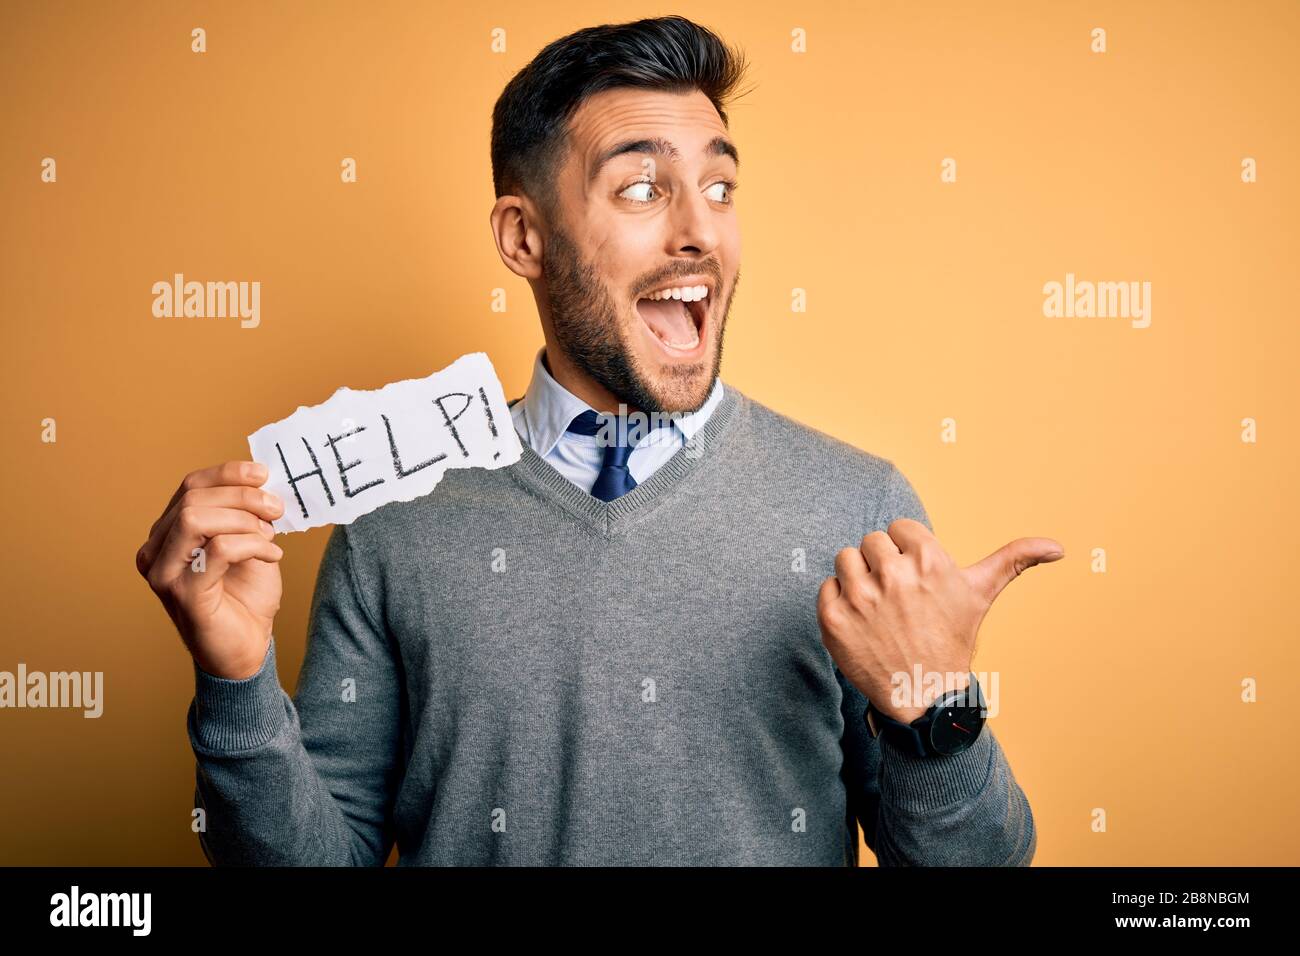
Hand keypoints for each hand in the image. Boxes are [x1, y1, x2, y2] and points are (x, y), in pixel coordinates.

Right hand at [137, 460, 285, 679]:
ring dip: (244, 519)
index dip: (227, 474)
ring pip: (196, 519)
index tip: (263, 474)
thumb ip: (245, 513)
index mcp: (167, 534)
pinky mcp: (183, 595)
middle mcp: (154, 551)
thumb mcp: (248, 543)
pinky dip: (253, 545)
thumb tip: (260, 479)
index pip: (190, 486)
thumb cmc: (245, 597)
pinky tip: (272, 555)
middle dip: (242, 496)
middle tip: (276, 509)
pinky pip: (219, 550)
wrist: (247, 648)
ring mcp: (164, 574)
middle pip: (193, 499)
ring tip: (270, 536)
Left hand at [817, 519, 1062, 723]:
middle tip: (899, 599)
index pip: (901, 528)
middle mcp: (894, 575)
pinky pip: (826, 587)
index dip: (908, 552)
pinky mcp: (835, 619)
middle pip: (872, 541)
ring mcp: (862, 598)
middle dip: (883, 565)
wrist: (925, 697)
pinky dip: (839, 602)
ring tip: (879, 608)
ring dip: (858, 578)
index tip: (918, 579)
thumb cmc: (952, 641)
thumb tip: (1059, 546)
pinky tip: (862, 622)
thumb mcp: (981, 595)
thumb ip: (1014, 560)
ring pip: (846, 558)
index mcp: (929, 560)